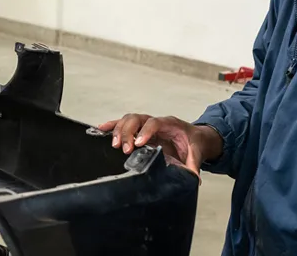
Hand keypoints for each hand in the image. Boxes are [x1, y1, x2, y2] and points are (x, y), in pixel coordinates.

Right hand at [97, 114, 221, 177]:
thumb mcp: (196, 154)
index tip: (139, 143)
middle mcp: (155, 121)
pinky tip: (101, 129)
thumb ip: (192, 165)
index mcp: (170, 124)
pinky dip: (112, 126)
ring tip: (114, 144)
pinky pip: (123, 124)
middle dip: (128, 132)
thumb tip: (193, 177)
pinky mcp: (139, 129)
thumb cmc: (193, 143)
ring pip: (128, 120)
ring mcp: (146, 124)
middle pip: (137, 119)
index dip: (146, 131)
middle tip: (124, 148)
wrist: (194, 138)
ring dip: (119, 130)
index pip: (155, 123)